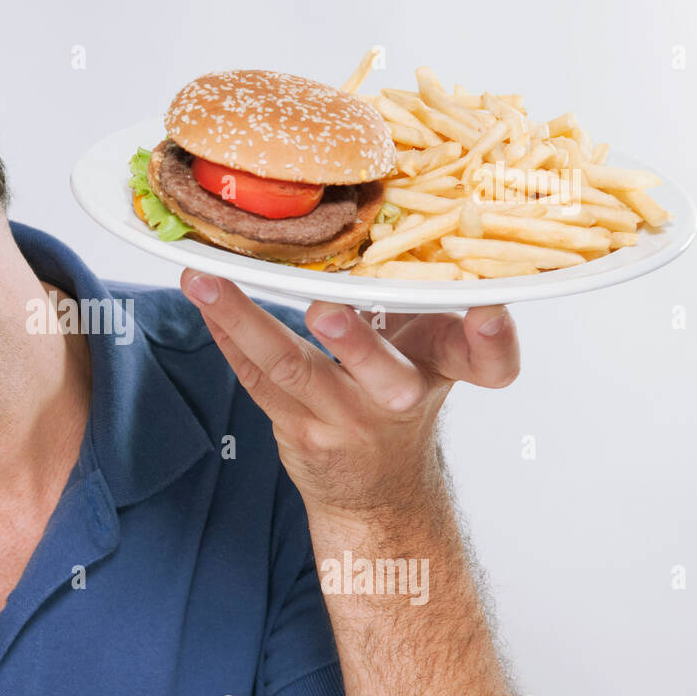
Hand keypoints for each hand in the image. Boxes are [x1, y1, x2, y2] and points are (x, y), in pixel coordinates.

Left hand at [180, 268, 520, 522]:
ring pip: (291, 368)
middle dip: (355, 343)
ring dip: (243, 319)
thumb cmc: (402, 389)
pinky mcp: (297, 430)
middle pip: (385, 376)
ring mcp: (345, 420)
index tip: (491, 310)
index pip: (491, 362)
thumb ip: (429, 298)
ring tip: (204, 280)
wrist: (379, 489)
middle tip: (325, 310)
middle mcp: (400, 399)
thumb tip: (400, 207)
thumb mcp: (434, 350)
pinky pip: (255, 378)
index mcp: (446, 368)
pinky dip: (225, 333)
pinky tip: (201, 298)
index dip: (496, 338)